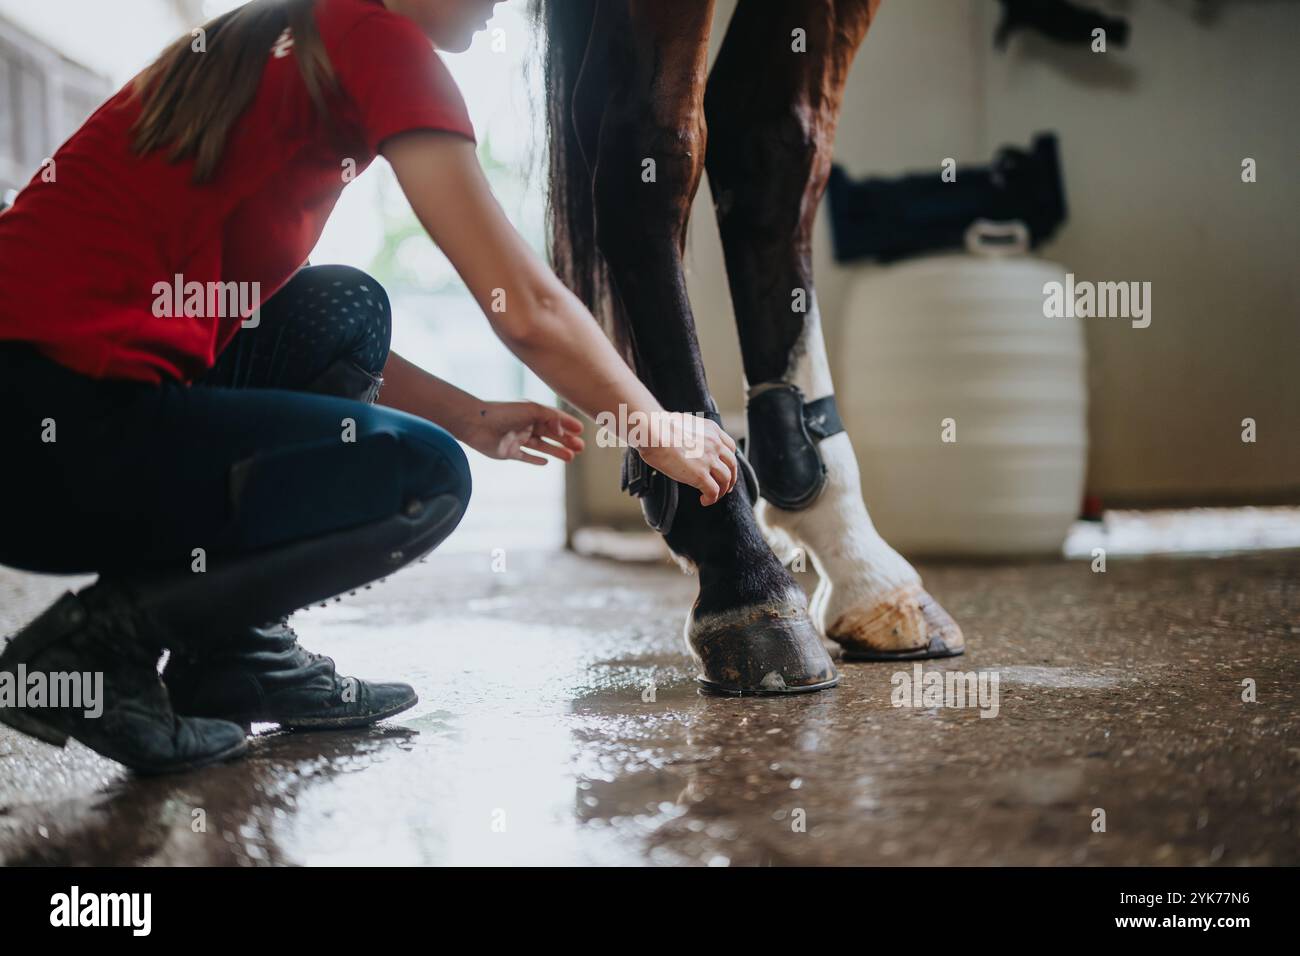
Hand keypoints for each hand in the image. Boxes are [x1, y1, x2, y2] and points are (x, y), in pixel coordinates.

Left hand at [461, 401, 585, 464]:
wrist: (477, 423)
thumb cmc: (504, 412)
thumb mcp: (532, 410)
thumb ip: (551, 418)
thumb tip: (563, 432)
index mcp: (532, 412)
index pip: (555, 418)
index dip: (568, 424)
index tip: (581, 430)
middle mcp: (526, 425)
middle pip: (551, 434)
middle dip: (566, 441)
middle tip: (581, 448)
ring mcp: (518, 439)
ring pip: (542, 446)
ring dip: (556, 451)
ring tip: (571, 457)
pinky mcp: (509, 451)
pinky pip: (526, 456)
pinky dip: (535, 459)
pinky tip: (547, 462)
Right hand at [637, 413, 738, 506]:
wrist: (653, 431)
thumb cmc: (658, 427)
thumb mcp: (683, 424)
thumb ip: (690, 434)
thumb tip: (682, 443)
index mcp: (711, 430)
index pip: (730, 447)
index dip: (729, 461)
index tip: (725, 468)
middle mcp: (714, 444)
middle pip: (732, 465)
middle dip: (730, 478)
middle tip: (726, 488)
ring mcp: (709, 460)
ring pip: (726, 479)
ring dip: (721, 491)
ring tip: (712, 497)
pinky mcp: (700, 475)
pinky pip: (713, 491)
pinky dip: (711, 499)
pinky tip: (703, 501)